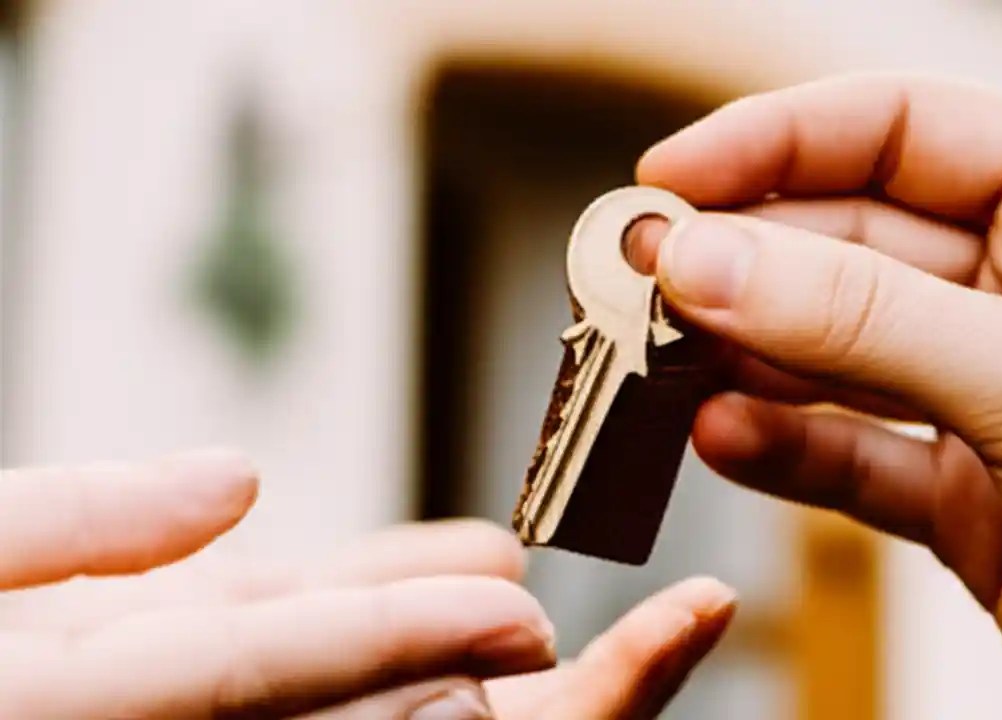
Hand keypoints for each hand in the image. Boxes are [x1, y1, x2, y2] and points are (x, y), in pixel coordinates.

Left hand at [0, 450, 734, 717]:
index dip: (420, 592)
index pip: (301, 625)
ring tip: (672, 639)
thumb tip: (255, 482)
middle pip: (407, 703)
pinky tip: (561, 692)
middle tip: (678, 611)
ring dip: (572, 705)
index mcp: (131, 670)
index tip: (514, 560)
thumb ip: (88, 515)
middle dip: (547, 658)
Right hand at [635, 75, 1001, 718]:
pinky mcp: (963, 490)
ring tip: (661, 364)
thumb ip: (862, 322)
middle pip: (849, 242)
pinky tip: (722, 438)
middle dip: (744, 263)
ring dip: (746, 355)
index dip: (776, 143)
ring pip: (835, 347)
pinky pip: (847, 449)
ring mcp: (991, 391)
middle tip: (642, 284)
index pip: (902, 131)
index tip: (672, 178)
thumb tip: (707, 259)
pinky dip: (782, 444)